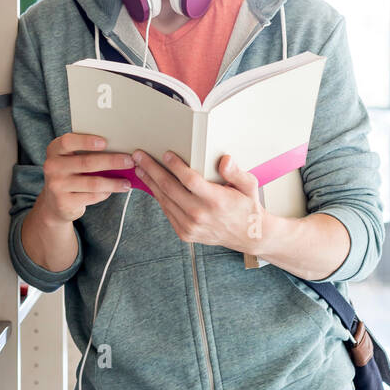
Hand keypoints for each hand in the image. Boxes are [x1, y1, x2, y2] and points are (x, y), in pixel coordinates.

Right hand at [38, 132, 134, 223]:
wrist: (55, 203)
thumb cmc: (70, 173)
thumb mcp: (72, 159)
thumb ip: (87, 153)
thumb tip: (119, 150)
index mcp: (55, 150)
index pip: (68, 142)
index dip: (86, 141)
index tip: (105, 142)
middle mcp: (52, 166)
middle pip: (86, 162)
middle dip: (112, 161)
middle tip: (129, 161)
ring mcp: (57, 185)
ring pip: (93, 183)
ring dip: (114, 182)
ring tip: (127, 182)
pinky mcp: (64, 202)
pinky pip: (92, 196)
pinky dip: (106, 193)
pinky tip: (114, 190)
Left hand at [131, 149, 264, 251]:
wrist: (247, 236)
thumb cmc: (246, 206)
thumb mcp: (249, 186)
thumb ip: (236, 172)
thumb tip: (225, 160)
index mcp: (216, 201)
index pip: (190, 180)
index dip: (176, 166)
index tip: (166, 154)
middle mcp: (200, 215)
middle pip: (170, 188)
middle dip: (152, 169)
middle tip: (140, 157)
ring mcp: (190, 226)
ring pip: (164, 200)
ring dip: (150, 182)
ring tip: (141, 168)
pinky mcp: (185, 233)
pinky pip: (167, 211)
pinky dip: (158, 197)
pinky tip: (152, 185)